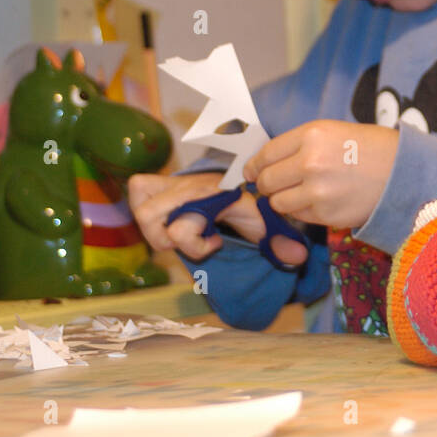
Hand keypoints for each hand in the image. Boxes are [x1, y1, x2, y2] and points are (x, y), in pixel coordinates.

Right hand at [129, 171, 277, 261]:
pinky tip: (169, 220)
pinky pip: (139, 189)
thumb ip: (279, 240)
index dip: (195, 244)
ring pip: (143, 208)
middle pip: (151, 217)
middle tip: (194, 239)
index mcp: (212, 195)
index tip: (216, 242)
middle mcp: (188, 188)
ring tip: (181, 231)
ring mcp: (172, 184)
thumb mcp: (264, 220)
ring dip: (157, 230)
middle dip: (170, 238)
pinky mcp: (160, 184)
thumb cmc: (248, 202)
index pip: (182, 228)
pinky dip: (146, 209)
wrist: (240, 178)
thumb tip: (297, 258)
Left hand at [243, 121, 398, 229]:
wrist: (407, 173)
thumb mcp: (335, 132)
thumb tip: (266, 161)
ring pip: (278, 202)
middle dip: (266, 184)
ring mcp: (317, 191)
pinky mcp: (326, 215)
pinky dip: (303, 211)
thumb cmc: (373, 148)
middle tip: (273, 185)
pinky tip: (320, 201)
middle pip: (266, 180)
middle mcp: (310, 162)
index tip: (250, 171)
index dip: (254, 165)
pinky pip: (298, 215)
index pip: (267, 153)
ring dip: (283, 200)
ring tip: (301, 193)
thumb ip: (301, 144)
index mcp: (312, 134)